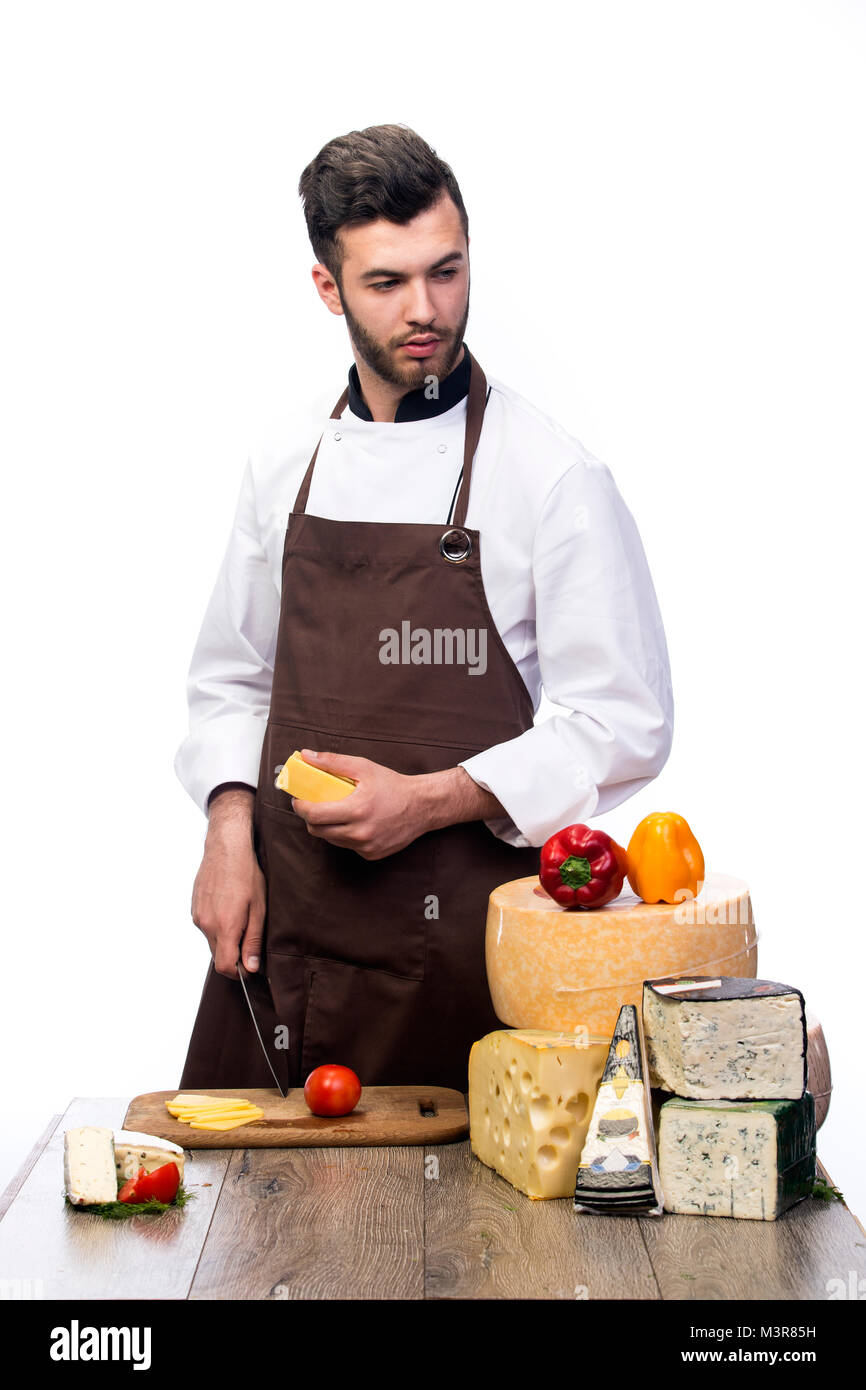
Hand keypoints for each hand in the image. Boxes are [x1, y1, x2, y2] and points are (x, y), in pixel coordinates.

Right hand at [191, 788, 265, 977]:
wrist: (226, 848)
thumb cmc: (247, 874)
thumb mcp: (259, 908)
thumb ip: (253, 940)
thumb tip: (251, 968)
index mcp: (224, 926)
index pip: (225, 967)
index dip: (239, 973)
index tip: (251, 966)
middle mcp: (206, 925)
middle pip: (218, 956)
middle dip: (234, 955)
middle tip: (251, 940)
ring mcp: (198, 916)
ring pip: (212, 941)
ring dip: (225, 939)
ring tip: (241, 917)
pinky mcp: (194, 908)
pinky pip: (206, 927)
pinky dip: (217, 925)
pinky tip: (228, 907)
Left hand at [290, 749, 505, 859]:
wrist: (422, 806)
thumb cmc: (393, 785)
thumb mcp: (364, 768)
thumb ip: (333, 762)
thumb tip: (306, 756)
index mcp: (357, 810)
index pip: (314, 815)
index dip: (301, 807)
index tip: (298, 800)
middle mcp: (360, 832)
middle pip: (318, 831)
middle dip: (310, 818)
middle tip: (313, 805)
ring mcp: (366, 846)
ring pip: (331, 840)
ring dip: (327, 827)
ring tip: (333, 812)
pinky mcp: (371, 854)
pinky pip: (347, 846)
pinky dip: (344, 835)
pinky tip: (353, 823)